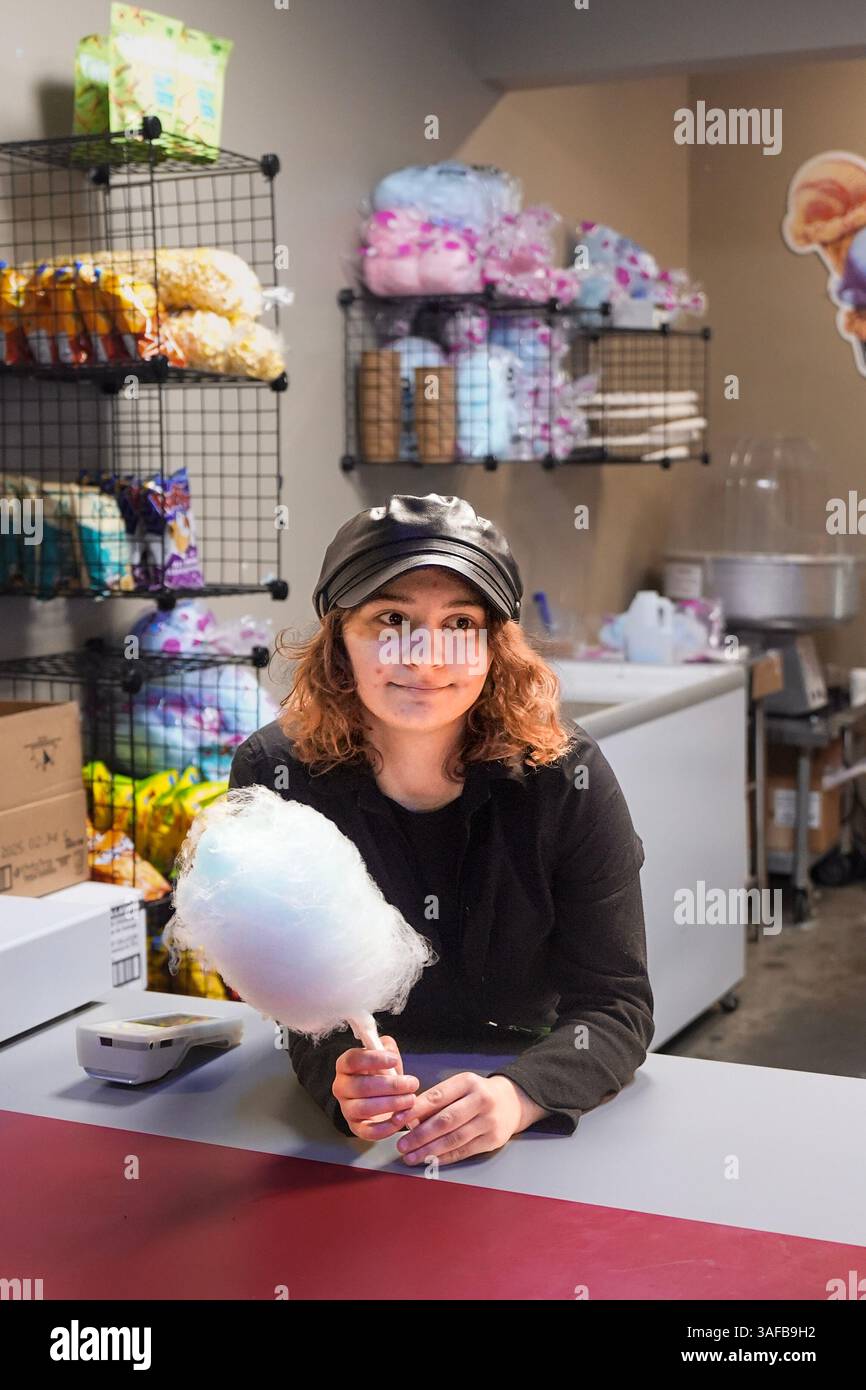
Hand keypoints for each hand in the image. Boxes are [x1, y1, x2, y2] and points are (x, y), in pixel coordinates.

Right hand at [332, 1036, 419, 1141]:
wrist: (380, 1096)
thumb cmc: (381, 1073)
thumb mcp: (384, 1054)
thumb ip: (386, 1047)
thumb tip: (389, 1052)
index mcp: (345, 1065)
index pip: (352, 1060)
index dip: (373, 1059)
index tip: (394, 1060)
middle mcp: (341, 1087)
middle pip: (361, 1086)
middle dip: (391, 1085)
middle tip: (412, 1083)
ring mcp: (346, 1109)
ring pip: (364, 1108)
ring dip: (391, 1104)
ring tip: (410, 1100)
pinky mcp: (356, 1128)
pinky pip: (368, 1131)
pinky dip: (387, 1127)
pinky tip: (401, 1118)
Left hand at [395, 1072, 546, 1166]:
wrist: (512, 1102)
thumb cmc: (477, 1094)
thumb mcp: (459, 1087)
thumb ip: (436, 1101)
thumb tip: (410, 1120)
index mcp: (468, 1082)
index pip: (437, 1096)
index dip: (415, 1110)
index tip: (397, 1120)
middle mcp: (481, 1100)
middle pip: (445, 1120)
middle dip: (420, 1135)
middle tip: (402, 1145)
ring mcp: (489, 1121)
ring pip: (454, 1139)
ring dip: (429, 1150)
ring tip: (411, 1157)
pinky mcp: (493, 1140)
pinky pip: (464, 1151)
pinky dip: (445, 1157)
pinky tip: (430, 1160)